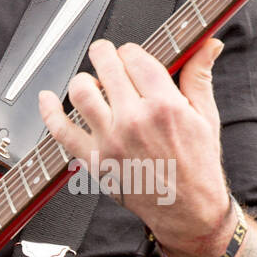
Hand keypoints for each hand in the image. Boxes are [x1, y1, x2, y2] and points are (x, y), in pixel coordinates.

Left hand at [38, 37, 232, 256]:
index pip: (135, 57)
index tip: (131, 57)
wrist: (188, 211)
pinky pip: (60, 130)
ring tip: (92, 83)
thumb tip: (208, 45)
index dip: (131, 52)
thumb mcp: (206, 117)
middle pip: (105, 67)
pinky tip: (47, 99)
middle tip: (106, 57)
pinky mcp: (94, 160)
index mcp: (164, 105)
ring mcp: (111, 141)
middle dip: (105, 55)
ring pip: (81, 91)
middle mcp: (134, 120)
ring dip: (84, 80)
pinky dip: (48, 111)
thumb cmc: (197, 166)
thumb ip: (199, 76)